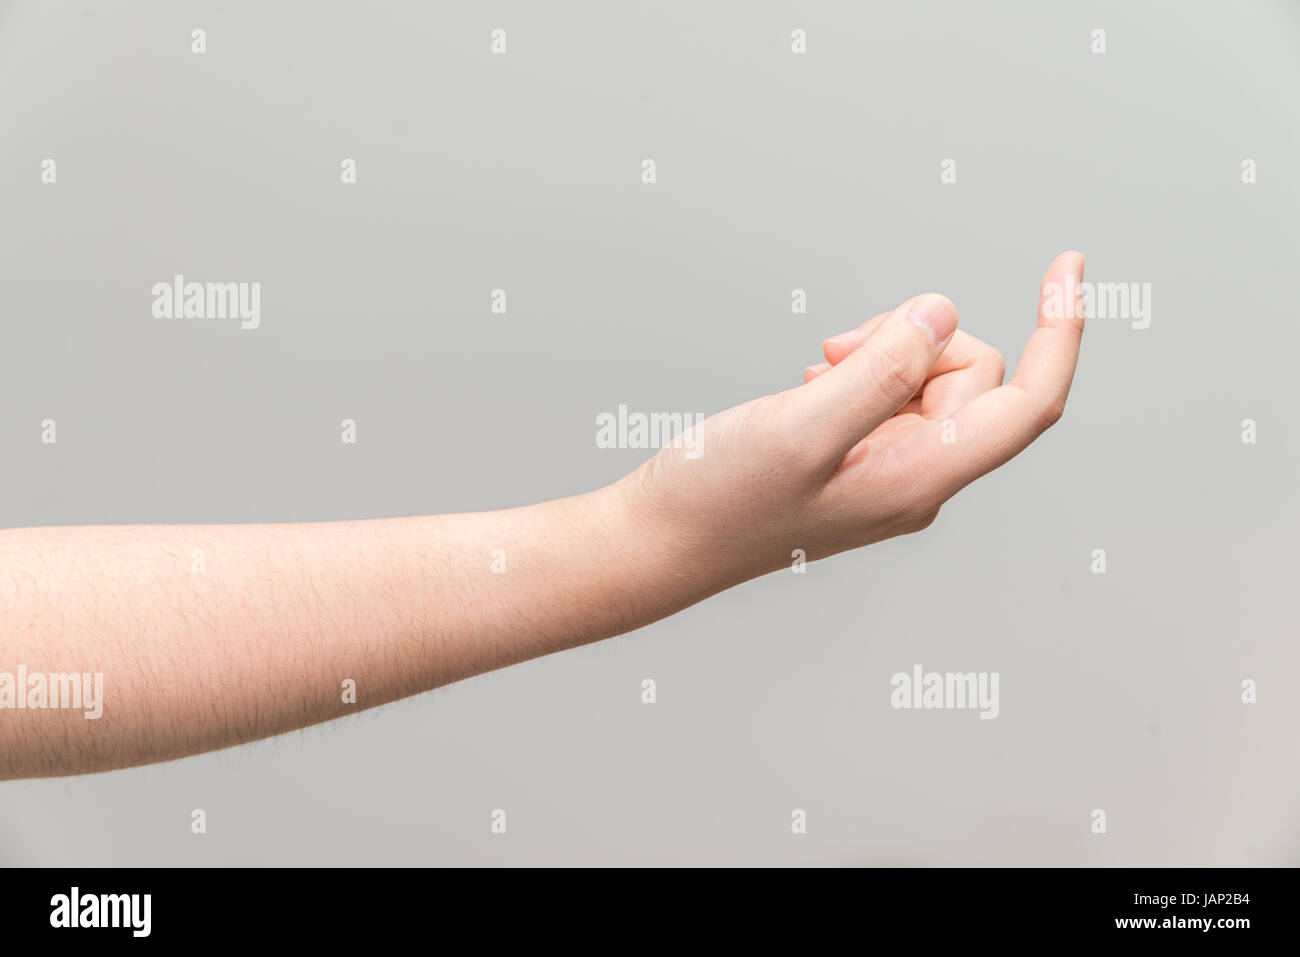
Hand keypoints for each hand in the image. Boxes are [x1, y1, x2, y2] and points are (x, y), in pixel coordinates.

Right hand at [616, 252, 1085, 584]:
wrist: (660, 542)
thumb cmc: (718, 500)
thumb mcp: (799, 429)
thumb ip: (880, 373)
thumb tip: (942, 316)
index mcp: (920, 479)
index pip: (1027, 403)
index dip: (1058, 331)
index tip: (1067, 264)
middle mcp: (919, 480)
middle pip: (971, 377)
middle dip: (917, 338)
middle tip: (839, 352)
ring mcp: (890, 472)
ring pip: (930, 380)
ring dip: (883, 353)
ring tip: (818, 373)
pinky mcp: (860, 462)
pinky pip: (892, 395)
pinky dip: (861, 372)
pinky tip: (812, 386)